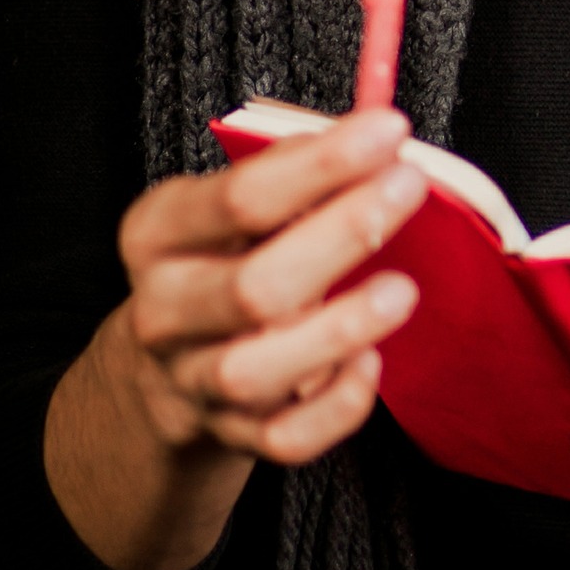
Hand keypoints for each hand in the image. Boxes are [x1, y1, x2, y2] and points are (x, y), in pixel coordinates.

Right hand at [49, 107, 432, 569]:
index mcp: (159, 236)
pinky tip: (370, 365)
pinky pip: (284, 438)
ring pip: (255, 371)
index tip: (390, 130)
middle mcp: (165, 311)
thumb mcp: (231, 206)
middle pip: (251, 287)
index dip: (320, 165)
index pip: (237, 199)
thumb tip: (374, 136)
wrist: (163, 363)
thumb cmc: (222, 260)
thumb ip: (296, 172)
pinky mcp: (233, 433)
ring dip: (338, 331)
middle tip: (410, 189)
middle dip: (340, 235)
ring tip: (401, 291)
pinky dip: (334, 407)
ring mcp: (194, 379)